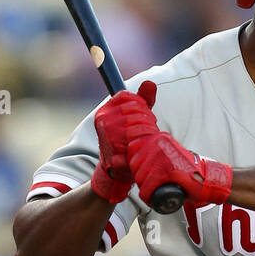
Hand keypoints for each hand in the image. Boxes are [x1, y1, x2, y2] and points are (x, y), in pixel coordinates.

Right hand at [91, 81, 158, 204]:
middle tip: (146, 132)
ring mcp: (108, 136)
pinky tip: (139, 151)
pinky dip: (142, 147)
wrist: (116, 172)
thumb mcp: (135, 119)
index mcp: (105, 111)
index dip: (139, 105)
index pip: (127, 96)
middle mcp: (103, 121)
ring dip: (146, 134)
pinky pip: (136, 143)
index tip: (142, 116)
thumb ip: (143, 101)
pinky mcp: (114, 151)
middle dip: (146, 120)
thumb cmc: (127, 142)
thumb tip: (150, 83)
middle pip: (134, 110)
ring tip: (142, 141)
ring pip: (137, 126)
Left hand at [126, 101, 232, 206]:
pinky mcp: (169, 171)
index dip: (135, 165)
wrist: (207, 181)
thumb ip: (154, 154)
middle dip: (139, 179)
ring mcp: (164, 156)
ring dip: (143, 189)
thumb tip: (134, 160)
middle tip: (149, 187)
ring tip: (151, 194)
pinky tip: (152, 200)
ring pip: (140, 176)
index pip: (133, 149)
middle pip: (135, 164)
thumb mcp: (168, 156)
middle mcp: (161, 143)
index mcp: (159, 138)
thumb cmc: (187, 172)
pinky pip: (149, 185)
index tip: (143, 174)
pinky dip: (148, 196)